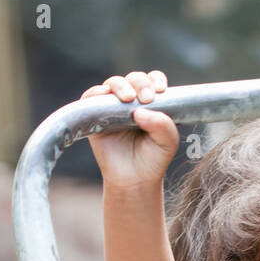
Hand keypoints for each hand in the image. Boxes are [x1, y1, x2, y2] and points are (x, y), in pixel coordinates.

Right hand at [79, 70, 179, 187]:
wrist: (135, 181)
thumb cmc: (153, 160)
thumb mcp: (167, 142)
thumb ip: (163, 125)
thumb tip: (140, 111)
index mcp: (151, 103)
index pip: (153, 81)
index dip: (156, 80)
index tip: (160, 90)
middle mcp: (131, 101)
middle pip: (134, 79)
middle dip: (141, 83)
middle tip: (146, 98)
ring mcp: (112, 107)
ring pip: (114, 83)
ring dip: (120, 85)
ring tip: (128, 98)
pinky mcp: (95, 116)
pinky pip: (91, 96)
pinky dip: (96, 92)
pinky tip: (105, 94)